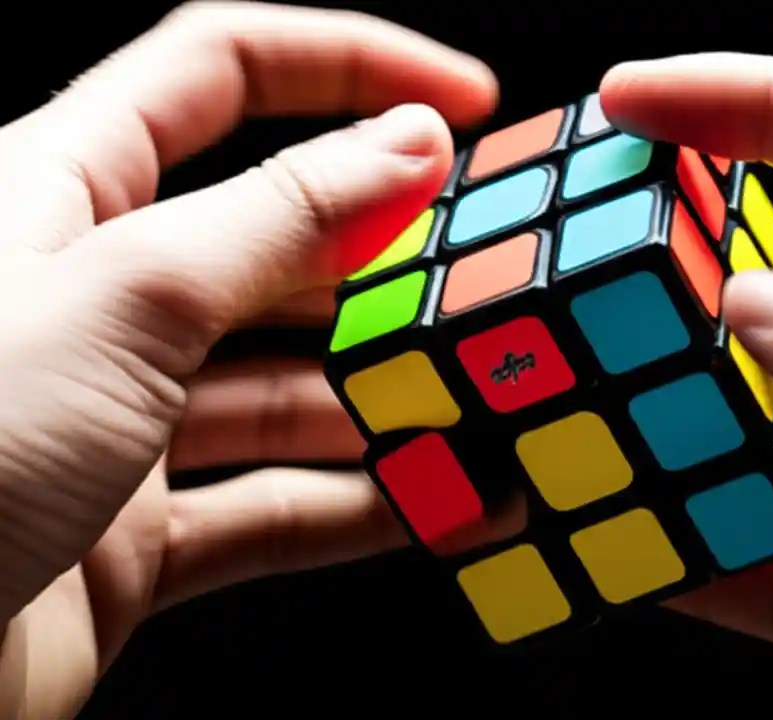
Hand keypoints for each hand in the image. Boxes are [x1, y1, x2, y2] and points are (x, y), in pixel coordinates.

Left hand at [0, 4, 495, 716]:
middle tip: (498, 283)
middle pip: (279, 244)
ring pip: (290, 385)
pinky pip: (277, 505)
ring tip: (490, 406)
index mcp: (54, 192)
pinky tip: (443, 505)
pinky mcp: (135, 536)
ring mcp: (118, 422)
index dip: (348, 66)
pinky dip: (365, 508)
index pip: (219, 75)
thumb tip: (404, 143)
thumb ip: (280, 220)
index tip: (465, 102)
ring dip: (394, 398)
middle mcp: (92, 300)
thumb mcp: (124, 299)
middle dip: (396, 263)